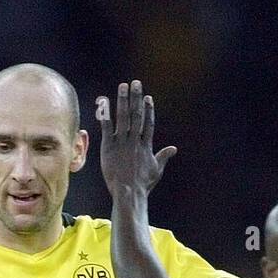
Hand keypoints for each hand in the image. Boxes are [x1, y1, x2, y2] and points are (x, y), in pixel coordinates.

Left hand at [98, 80, 176, 200]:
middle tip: (136, 83)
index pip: (148, 123)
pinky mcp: (109, 147)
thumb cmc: (143, 185)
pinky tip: (104, 102)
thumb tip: (174, 148)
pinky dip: (106, 114)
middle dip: (136, 98)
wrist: (129, 193)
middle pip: (137, 115)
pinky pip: (107, 127)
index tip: (147, 98)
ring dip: (123, 100)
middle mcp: (135, 141)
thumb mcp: (156, 170)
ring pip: (123, 117)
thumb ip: (163, 156)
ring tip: (123, 86)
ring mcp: (122, 143)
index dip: (148, 109)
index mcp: (146, 146)